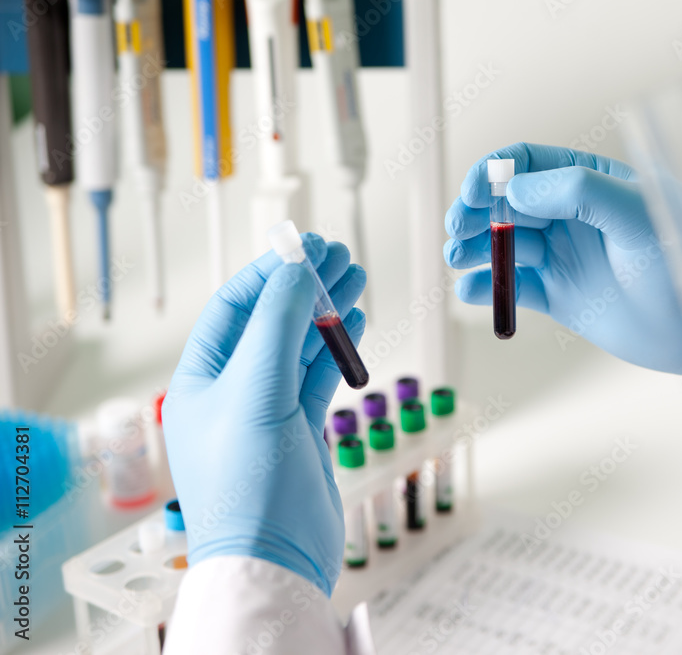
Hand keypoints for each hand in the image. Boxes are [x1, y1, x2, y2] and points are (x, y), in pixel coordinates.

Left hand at [162, 234, 365, 595]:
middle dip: (304, 287)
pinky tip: (353, 324)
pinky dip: (336, 348)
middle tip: (338, 257)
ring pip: (299, 346)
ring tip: (354, 279)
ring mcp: (268, 409)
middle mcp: (232, 390)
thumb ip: (277, 325)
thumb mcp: (258, 392)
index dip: (270, 272)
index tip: (305, 246)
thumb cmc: (249, 487)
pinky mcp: (299, 429)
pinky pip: (318, 375)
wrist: (275, 559)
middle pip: (271, 321)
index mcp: (203, 379)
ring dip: (326, 312)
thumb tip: (293, 270)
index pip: (235, 307)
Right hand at [444, 142, 681, 392]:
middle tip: (459, 233)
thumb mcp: (638, 215)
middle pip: (507, 205)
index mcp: (593, 182)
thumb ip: (578, 192)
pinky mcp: (563, 297)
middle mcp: (575, 216)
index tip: (474, 195)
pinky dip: (490, 287)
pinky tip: (473, 290)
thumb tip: (514, 188)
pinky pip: (516, 287)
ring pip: (507, 246)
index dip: (494, 175)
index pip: (529, 164)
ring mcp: (566, 256)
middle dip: (477, 215)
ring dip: (478, 249)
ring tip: (460, 260)